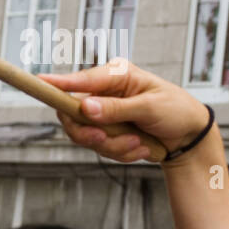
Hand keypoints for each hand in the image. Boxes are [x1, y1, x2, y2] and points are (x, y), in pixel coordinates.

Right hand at [40, 61, 210, 163]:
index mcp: (115, 75)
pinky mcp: (108, 133)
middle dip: (89, 132)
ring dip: (113, 146)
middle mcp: (104, 93)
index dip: (58, 83)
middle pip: (72, 114)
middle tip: (103, 138)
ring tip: (139, 143)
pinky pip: (102, 149)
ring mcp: (104, 114)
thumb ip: (117, 109)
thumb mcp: (150, 107)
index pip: (80, 80)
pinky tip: (142, 148)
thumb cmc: (176, 110)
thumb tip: (85, 107)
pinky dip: (122, 153)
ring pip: (86, 136)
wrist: (190, 135)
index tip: (38, 83)